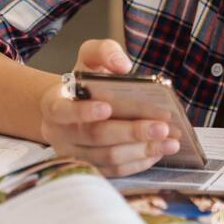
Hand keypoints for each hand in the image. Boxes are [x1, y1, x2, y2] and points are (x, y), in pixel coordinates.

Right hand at [38, 38, 179, 177]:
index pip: (61, 111)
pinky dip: (139, 162)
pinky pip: (115, 171)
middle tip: (162, 126)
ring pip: (108, 158)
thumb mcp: (90, 58)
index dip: (83, 111)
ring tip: (170, 141)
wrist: (73, 107)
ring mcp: (74, 155)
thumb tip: (122, 65)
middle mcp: (59, 133)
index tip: (107, 108)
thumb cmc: (85, 81)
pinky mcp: (90, 169)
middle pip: (94, 136)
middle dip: (131, 132)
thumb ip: (104, 52)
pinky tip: (159, 151)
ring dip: (142, 150)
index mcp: (54, 104)